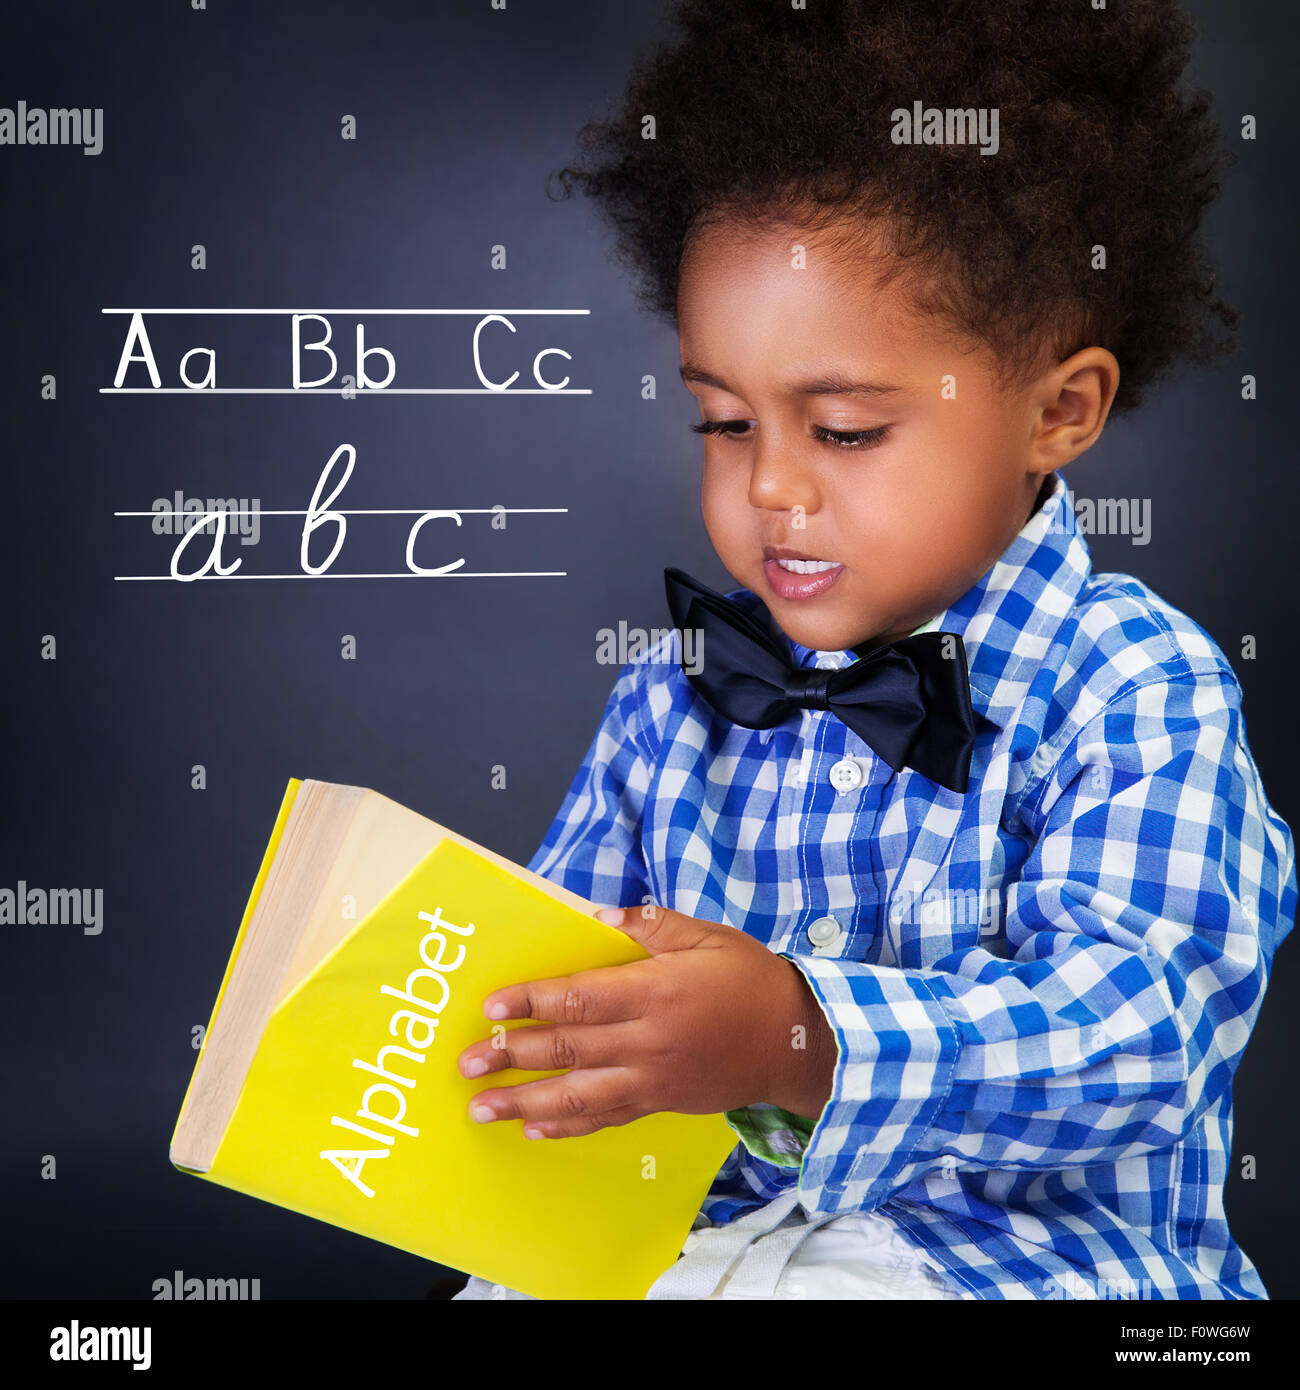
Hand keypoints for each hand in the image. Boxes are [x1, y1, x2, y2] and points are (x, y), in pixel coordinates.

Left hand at [456, 902, 837, 1138]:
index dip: (531, 1001)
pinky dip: (567, 1127)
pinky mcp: (660, 1102)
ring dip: (524, 1103)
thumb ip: (654, 925)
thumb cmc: (751, 979)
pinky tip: (534, 1130)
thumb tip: (601, 913)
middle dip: (510, 1056)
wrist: (797, 1042)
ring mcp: (652, 1078)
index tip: (489, 1006)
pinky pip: (606, 1118)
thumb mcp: (709, 936)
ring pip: (578, 1095)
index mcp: (656, 991)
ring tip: (481, 1109)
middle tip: (465, 1063)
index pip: (579, 997)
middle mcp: (647, 1039)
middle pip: (567, 1049)